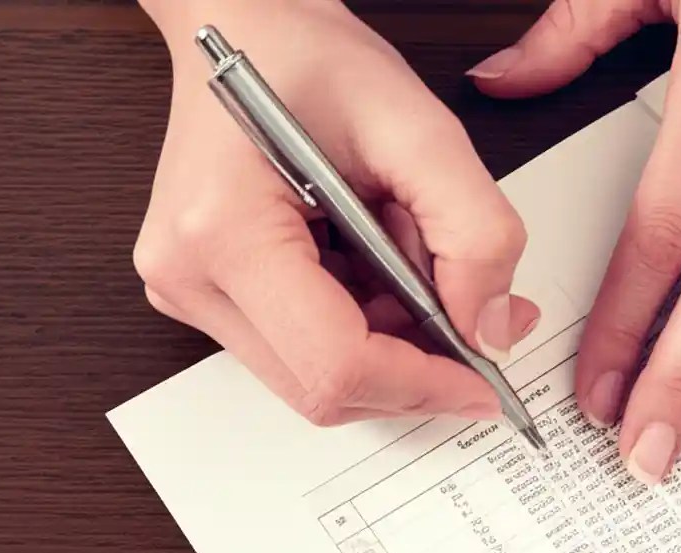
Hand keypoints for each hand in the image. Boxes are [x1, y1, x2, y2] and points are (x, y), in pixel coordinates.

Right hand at [135, 0, 537, 425]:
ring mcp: (192, 291)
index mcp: (224, 232)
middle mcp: (191, 275)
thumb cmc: (310, 59)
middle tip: (478, 324)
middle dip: (415, 370)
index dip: (423, 385)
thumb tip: (490, 328)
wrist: (250, 28)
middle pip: (325, 388)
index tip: (483, 379)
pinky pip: (303, 350)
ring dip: (391, 347)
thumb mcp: (419, 125)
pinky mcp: (210, 295)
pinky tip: (383, 272)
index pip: (335, 366)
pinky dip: (363, 328)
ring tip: (418, 269)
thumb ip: (475, 229)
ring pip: (318, 378)